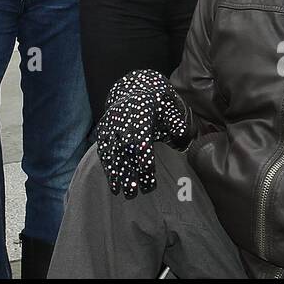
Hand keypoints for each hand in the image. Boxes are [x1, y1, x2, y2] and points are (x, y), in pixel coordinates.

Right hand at [96, 70, 189, 198]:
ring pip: (111, 153)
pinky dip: (108, 169)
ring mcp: (109, 127)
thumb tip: (181, 133)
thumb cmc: (154, 103)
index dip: (143, 156)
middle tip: (135, 192)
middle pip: (124, 150)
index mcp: (139, 113)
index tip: (148, 172)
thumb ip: (174, 120)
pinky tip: (114, 185)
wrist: (131, 90)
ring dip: (116, 174)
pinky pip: (103, 152)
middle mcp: (121, 120)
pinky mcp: (102, 133)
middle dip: (128, 171)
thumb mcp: (167, 106)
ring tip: (122, 193)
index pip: (140, 139)